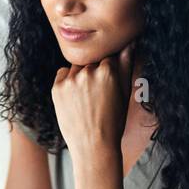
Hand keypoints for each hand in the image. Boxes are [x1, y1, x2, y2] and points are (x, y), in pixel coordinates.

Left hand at [51, 45, 134, 161]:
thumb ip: (126, 64)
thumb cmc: (114, 121)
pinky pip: (63, 74)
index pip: (108, 57)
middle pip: (91, 61)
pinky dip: (67, 82)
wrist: (94, 146)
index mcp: (108, 70)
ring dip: (81, 76)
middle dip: (94, 72)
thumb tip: (131, 42)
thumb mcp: (124, 92)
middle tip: (98, 95)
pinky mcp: (57, 87)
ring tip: (87, 99)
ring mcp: (71, 79)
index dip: (109, 71)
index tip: (109, 85)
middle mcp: (88, 71)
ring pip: (77, 67)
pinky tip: (75, 99)